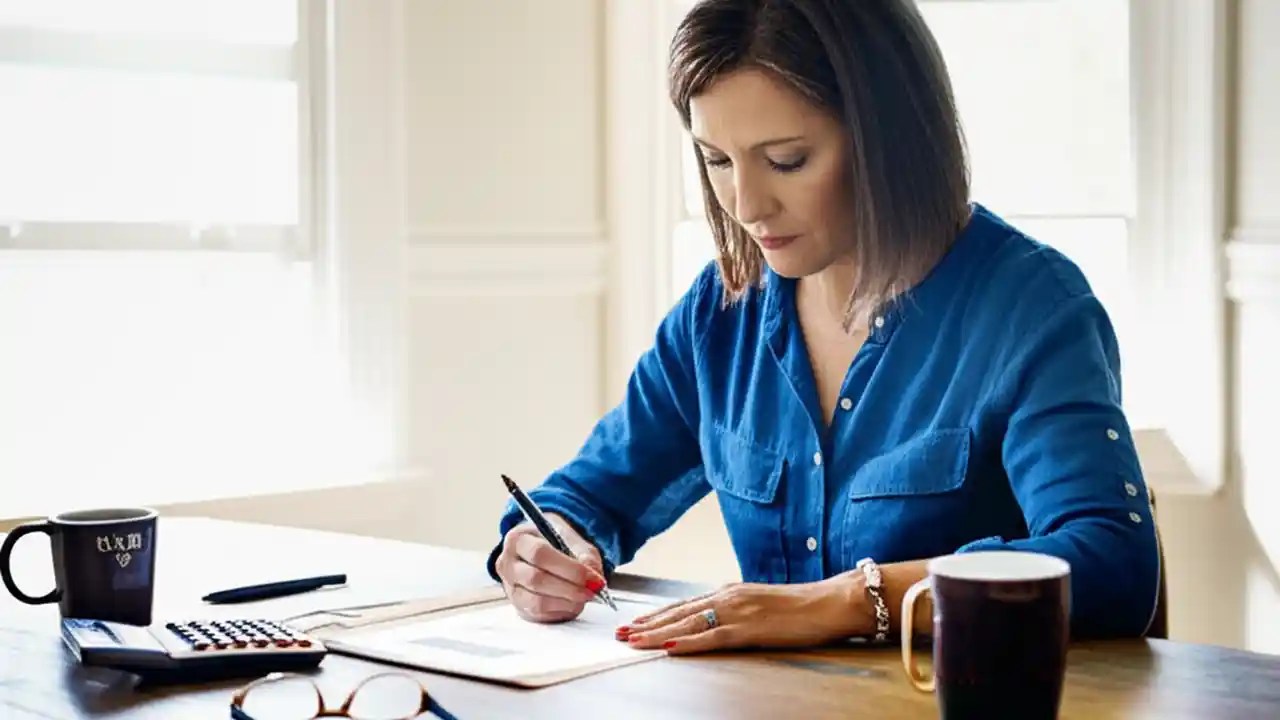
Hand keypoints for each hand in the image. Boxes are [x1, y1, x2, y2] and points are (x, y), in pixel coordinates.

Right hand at [494, 513, 606, 623]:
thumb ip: (584, 553)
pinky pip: (539, 614)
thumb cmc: (554, 542)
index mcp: (517, 539)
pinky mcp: (518, 607)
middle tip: (592, 590)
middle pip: (536, 579)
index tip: (593, 577)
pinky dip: (561, 611)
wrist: (540, 550)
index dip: (569, 568)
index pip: (540, 554)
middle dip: (569, 588)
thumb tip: (593, 574)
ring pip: (536, 601)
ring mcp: (510, 588)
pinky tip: (573, 603)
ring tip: (584, 596)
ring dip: (566, 602)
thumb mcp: (571, 538)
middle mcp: (507, 564)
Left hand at [617, 577, 863, 654]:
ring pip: (688, 624)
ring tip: (633, 640)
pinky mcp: (750, 628)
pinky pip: (713, 637)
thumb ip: (735, 609)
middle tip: (620, 632)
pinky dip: (689, 642)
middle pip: (678, 612)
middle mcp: (728, 597)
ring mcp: (738, 611)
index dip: (656, 614)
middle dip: (647, 624)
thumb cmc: (799, 607)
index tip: (634, 622)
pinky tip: (670, 647)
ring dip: (657, 633)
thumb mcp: (759, 604)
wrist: (829, 603)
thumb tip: (713, 618)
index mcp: (730, 591)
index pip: (684, 604)